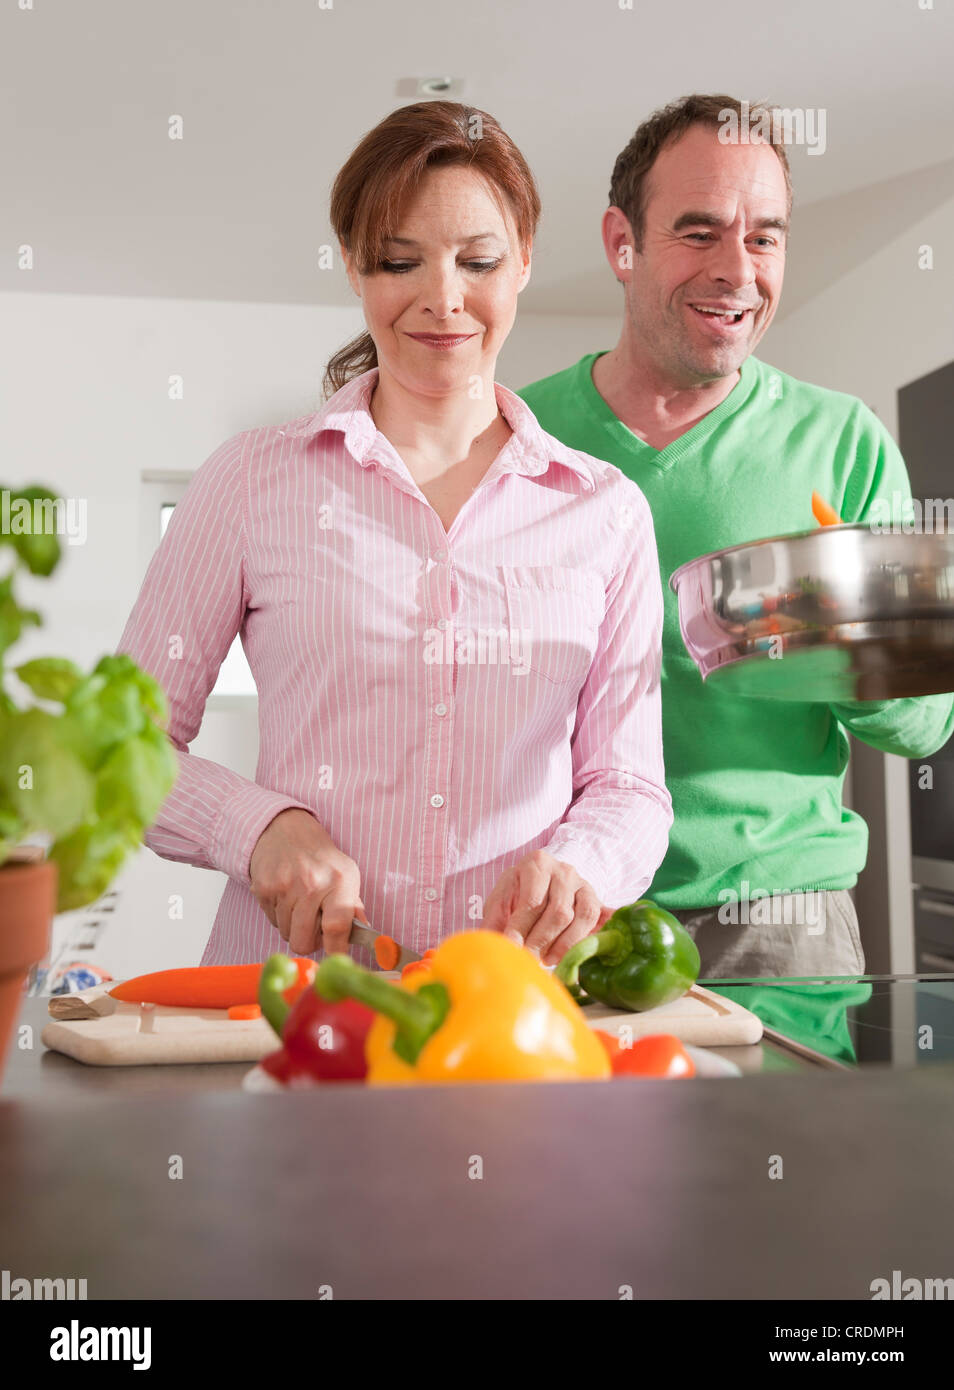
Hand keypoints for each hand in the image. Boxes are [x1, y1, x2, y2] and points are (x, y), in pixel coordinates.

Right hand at [248, 808, 366, 956]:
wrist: (284, 830)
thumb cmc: (321, 858)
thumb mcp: (347, 874)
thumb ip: (354, 908)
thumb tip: (364, 937)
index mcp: (339, 881)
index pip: (337, 927)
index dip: (336, 949)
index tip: (336, 954)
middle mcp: (311, 884)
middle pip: (303, 941)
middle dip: (310, 941)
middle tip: (314, 924)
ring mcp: (284, 887)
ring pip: (286, 934)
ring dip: (294, 927)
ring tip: (300, 905)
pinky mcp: (263, 889)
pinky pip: (272, 922)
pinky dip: (280, 916)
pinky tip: (286, 897)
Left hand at [479, 850, 613, 965]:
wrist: (543, 881)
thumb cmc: (518, 892)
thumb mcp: (502, 899)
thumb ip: (495, 919)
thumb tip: (492, 944)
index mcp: (536, 863)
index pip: (532, 901)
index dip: (521, 928)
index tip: (512, 948)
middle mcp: (563, 870)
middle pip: (558, 912)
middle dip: (542, 941)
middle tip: (529, 959)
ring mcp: (583, 883)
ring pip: (581, 918)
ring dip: (563, 945)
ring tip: (546, 960)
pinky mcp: (596, 899)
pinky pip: (597, 921)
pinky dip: (586, 939)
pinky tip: (575, 954)